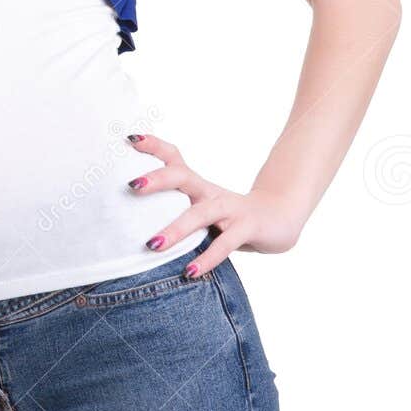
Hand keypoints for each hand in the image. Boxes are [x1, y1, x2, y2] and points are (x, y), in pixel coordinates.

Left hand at [126, 132, 304, 276]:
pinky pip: (225, 244)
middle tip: (131, 185)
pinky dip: (207, 258)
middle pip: (182, 176)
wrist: (280, 217)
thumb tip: (129, 227)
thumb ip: (175, 214)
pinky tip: (189, 271)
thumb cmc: (230, 217)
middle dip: (157, 179)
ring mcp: (230, 209)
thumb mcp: (201, 210)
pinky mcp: (248, 227)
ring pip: (201, 213)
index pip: (173, 159)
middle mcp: (210, 192)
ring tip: (152, 245)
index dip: (153, 146)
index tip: (130, 139)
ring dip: (176, 228)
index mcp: (197, 186)